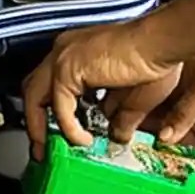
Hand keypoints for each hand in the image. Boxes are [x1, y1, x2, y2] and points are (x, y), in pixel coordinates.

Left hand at [22, 18, 178, 159]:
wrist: (160, 43)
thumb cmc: (155, 58)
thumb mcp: (133, 96)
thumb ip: (120, 115)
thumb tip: (118, 134)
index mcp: (80, 50)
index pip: (51, 83)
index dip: (50, 110)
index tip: (56, 134)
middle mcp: (66, 50)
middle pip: (34, 89)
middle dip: (36, 121)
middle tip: (43, 147)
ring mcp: (63, 58)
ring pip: (35, 97)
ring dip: (40, 127)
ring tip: (51, 150)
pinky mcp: (67, 70)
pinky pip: (60, 107)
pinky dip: (68, 127)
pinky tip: (83, 140)